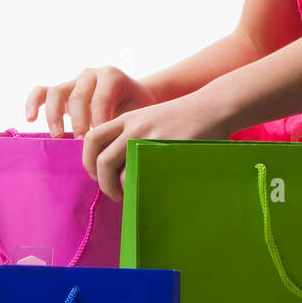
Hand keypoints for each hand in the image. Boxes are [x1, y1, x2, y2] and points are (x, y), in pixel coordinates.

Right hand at [25, 66, 157, 137]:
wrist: (134, 98)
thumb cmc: (137, 108)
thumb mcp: (137, 113)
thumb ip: (126, 123)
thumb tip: (115, 146)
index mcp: (111, 76)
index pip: (101, 98)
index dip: (99, 119)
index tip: (100, 138)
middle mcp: (90, 75)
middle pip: (78, 96)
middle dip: (79, 120)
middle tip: (82, 141)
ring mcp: (73, 81)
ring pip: (56, 92)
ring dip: (55, 115)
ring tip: (58, 135)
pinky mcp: (60, 91)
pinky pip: (41, 92)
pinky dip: (33, 103)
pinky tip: (31, 119)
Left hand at [81, 90, 230, 200]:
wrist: (212, 106)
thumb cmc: (181, 118)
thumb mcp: (149, 119)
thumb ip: (129, 137)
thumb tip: (112, 169)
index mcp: (127, 120)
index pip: (93, 140)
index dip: (88, 162)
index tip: (97, 175)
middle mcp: (135, 129)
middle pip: (104, 161)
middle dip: (104, 183)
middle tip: (114, 193)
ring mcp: (152, 141)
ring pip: (123, 174)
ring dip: (122, 190)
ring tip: (130, 196)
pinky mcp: (169, 152)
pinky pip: (148, 177)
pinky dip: (143, 189)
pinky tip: (149, 192)